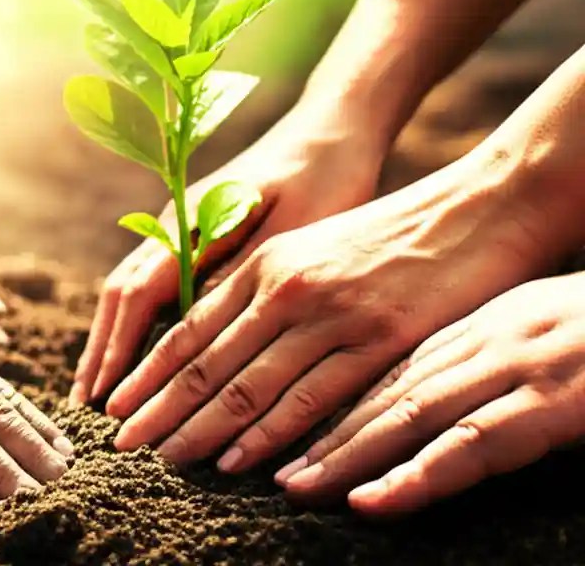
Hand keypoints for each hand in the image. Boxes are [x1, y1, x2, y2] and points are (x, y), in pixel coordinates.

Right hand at [72, 100, 383, 404]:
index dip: (119, 348)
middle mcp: (173, 224)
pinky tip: (137, 355)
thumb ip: (240, 274)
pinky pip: (152, 286)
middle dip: (101, 352)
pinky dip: (135, 324)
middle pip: (120, 295)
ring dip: (111, 341)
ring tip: (97, 390)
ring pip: (130, 291)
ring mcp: (180, 228)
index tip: (106, 396)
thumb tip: (195, 328)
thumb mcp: (291, 229)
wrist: (334, 127)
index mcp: (192, 221)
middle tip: (83, 406)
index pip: (138, 294)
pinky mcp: (194, 234)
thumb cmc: (324, 177)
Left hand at [105, 149, 562, 473]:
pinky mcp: (377, 340)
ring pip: (249, 386)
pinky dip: (270, 435)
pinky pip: (311, 399)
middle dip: (159, 410)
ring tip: (168, 459)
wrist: (470, 209)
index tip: (114, 407)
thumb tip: (204, 336)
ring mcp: (330, 316)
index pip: (187, 330)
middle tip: (123, 445)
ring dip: (203, 430)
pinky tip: (239, 460)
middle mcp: (284, 289)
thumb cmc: (383, 232)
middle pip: (205, 363)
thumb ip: (254, 288)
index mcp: (262, 265)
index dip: (146, 372)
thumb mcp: (305, 246)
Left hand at [279, 274, 584, 514]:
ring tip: (296, 489)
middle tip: (268, 468)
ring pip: (410, 418)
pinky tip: (372, 501)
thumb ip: (484, 354)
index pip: (386, 366)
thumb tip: (429, 392)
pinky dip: (416, 476)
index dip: (330, 400)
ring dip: (347, 457)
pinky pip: (472, 446)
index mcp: (480, 322)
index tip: (281, 429)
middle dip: (321, 432)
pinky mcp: (554, 405)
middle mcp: (487, 339)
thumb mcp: (537, 327)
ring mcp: (518, 370)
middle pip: (382, 391)